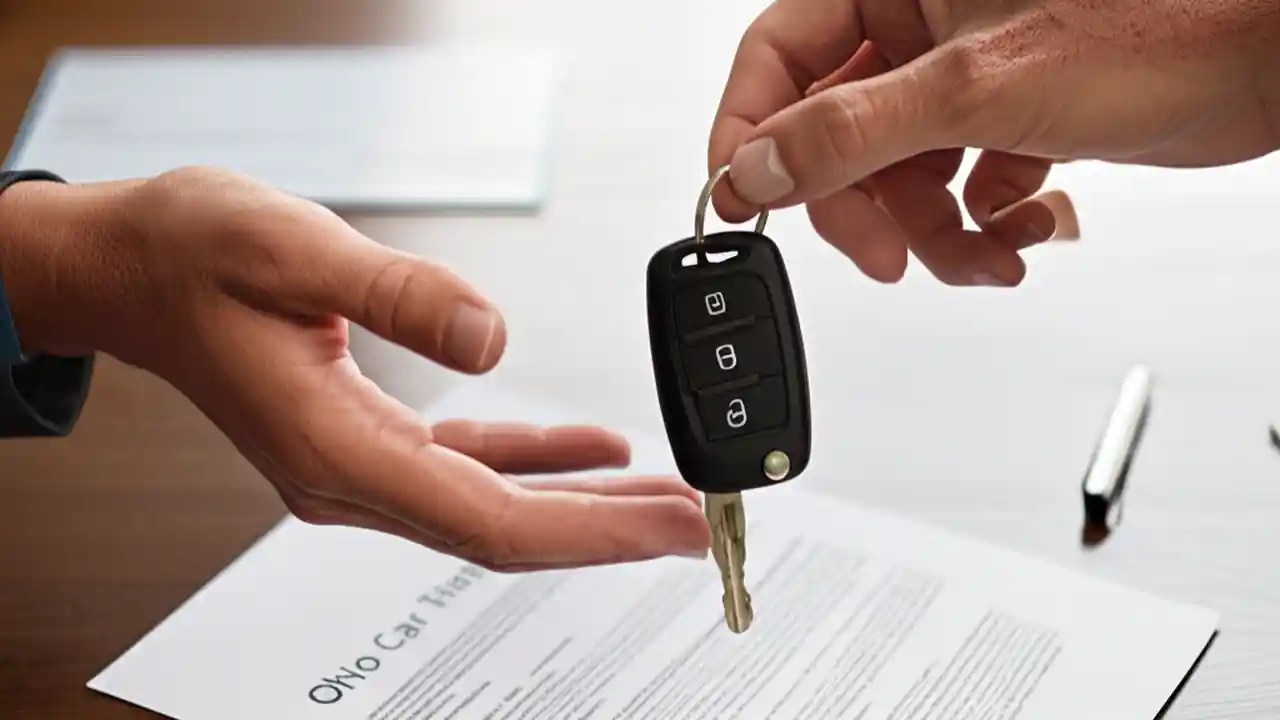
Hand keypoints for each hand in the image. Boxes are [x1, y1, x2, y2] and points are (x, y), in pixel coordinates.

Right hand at [0, 168, 709, 570]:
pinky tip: (589, 450)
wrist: (130, 270)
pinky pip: (470, 466)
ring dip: (581, 503)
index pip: (487, 518)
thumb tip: (489, 338)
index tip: (666, 527)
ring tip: (661, 496)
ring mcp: (356, 467)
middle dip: (606, 531)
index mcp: (334, 448)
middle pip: (503, 529)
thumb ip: (396, 293)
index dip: (588, 531)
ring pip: (493, 505)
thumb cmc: (191, 257)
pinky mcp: (365, 440)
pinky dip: (536, 459)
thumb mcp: (292, 248)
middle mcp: (348, 478)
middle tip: (695, 525)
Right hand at [709, 0, 1279, 285]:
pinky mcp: (1001, 123)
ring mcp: (958, 79)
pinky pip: (951, 189)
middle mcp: (917, 27)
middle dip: (863, 206)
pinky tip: (1018, 229)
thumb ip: (848, 133)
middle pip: (832, 134)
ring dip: (931, 232)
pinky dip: (978, 226)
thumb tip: (756, 169)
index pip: (776, 59)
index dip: (752, 135)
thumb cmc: (1156, 29)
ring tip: (980, 253)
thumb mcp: (974, 89)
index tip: (750, 201)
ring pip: (895, 177)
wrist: (1260, 65)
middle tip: (885, 251)